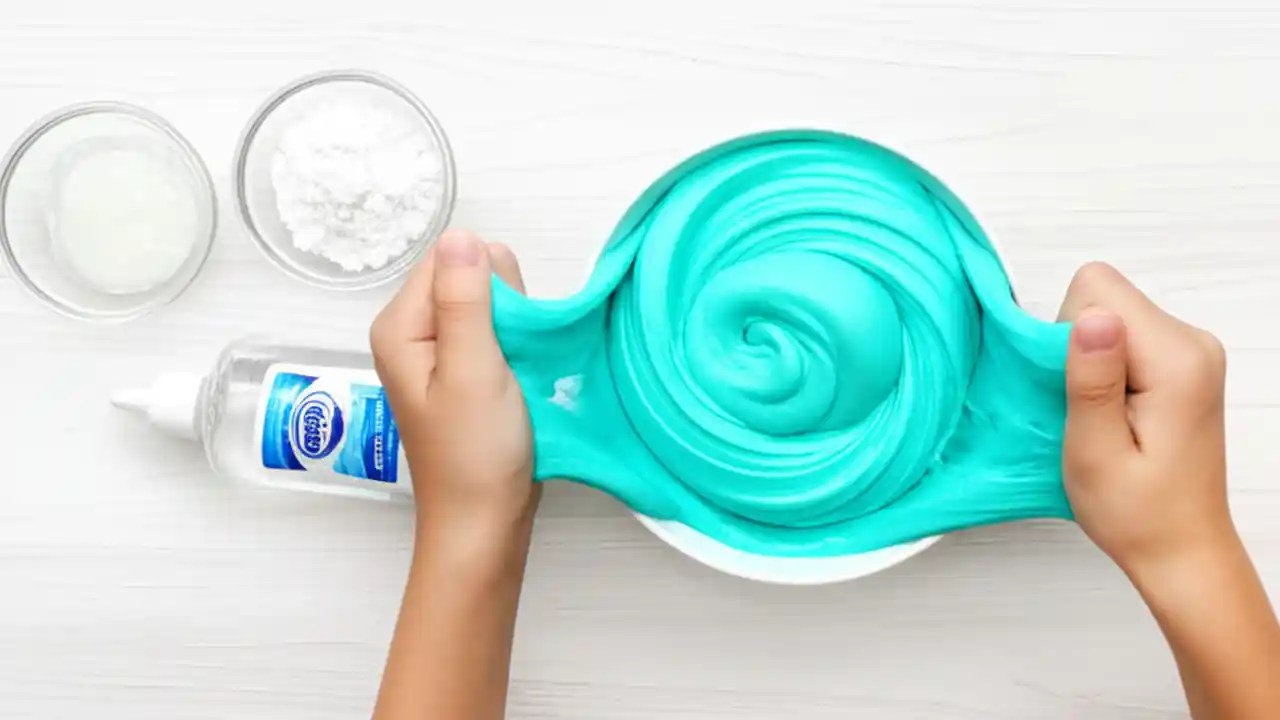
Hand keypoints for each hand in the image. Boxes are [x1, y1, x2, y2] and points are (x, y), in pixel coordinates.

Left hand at [370, 229, 538, 536]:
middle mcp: (412, 334)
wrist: (483, 523)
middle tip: (512, 361)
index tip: (507, 335)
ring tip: (518, 374)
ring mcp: (439, 354)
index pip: (450, 261)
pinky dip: (519, 349)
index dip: (490, 286)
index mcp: (400, 327)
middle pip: (469, 279)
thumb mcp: (473, 369)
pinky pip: (498, 334)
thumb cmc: (476, 455)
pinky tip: (523, 381)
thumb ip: (465, 300)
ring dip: (518, 330)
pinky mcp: (465, 371)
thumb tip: (461, 236)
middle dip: (506, 308)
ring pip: (490, 306)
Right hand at [1058, 262, 1231, 573]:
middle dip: (1074, 350)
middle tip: (1085, 413)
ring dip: (1087, 363)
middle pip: (1103, 298)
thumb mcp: (1095, 453)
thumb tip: (1091, 316)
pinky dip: (1102, 370)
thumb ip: (1092, 380)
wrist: (1181, 548)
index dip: (1065, 337)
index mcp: (1177, 359)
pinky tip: (1110, 414)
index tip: (1073, 394)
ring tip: (1099, 419)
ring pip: (1108, 316)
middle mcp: (1193, 342)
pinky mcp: (1180, 362)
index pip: (1097, 292)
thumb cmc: (1136, 513)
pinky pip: (1121, 338)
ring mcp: (1190, 350)